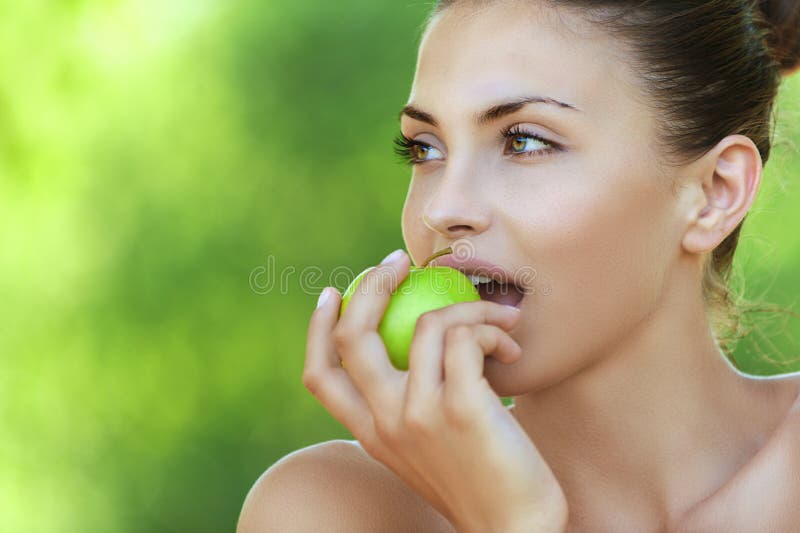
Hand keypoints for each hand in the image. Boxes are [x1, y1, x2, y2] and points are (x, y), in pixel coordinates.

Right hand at [303, 250, 567, 532]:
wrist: (514, 528)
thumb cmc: (478, 482)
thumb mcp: (425, 447)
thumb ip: (406, 407)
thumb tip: (410, 350)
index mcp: (370, 434)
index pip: (319, 376)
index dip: (318, 328)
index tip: (334, 292)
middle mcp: (384, 422)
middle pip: (354, 336)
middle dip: (373, 284)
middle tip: (400, 261)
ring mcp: (419, 415)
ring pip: (428, 322)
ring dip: (469, 307)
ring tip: (501, 324)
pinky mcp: (459, 408)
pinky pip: (465, 337)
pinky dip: (490, 329)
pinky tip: (509, 349)